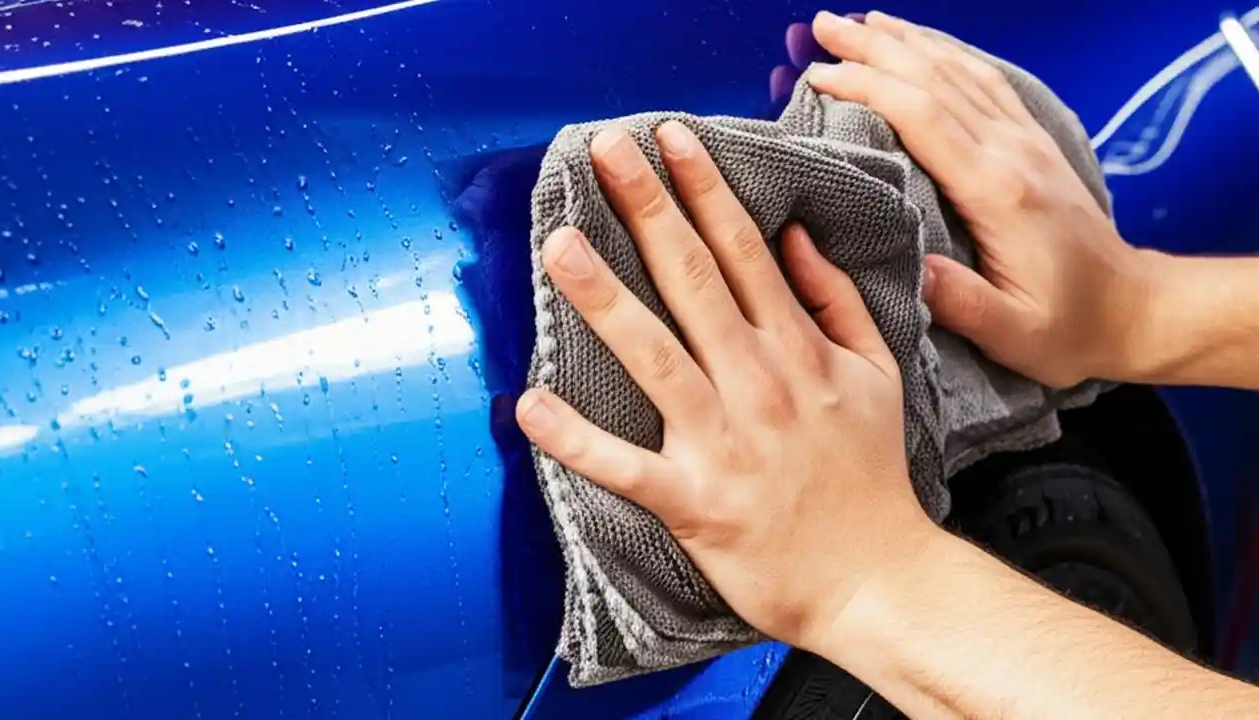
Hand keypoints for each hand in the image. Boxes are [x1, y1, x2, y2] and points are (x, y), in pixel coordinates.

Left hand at [516, 122, 935, 646]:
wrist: (878, 580)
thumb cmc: (869, 477)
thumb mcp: (877, 375)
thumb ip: (835, 301)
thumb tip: (794, 238)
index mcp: (799, 350)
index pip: (743, 251)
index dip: (704, 190)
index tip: (670, 139)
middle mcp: (759, 383)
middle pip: (693, 281)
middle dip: (649, 208)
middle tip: (607, 152)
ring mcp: (724, 441)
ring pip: (655, 354)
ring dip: (606, 297)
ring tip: (560, 245)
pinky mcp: (694, 501)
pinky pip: (625, 466)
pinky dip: (577, 440)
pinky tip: (530, 407)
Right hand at [807, 11, 1154, 387]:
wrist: (1134, 309)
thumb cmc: (1069, 326)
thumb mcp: (1013, 332)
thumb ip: (961, 302)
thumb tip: (908, 268)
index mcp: (998, 191)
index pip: (924, 117)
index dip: (869, 89)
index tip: (820, 77)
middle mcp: (1012, 152)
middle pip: (935, 78)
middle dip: (874, 49)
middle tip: (822, 28)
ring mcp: (1025, 141)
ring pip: (959, 70)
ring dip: (905, 41)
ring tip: (857, 24)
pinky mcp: (1031, 143)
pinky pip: (984, 81)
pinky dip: (945, 53)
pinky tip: (919, 43)